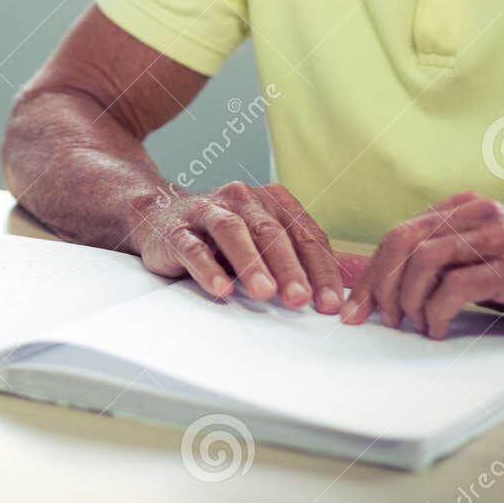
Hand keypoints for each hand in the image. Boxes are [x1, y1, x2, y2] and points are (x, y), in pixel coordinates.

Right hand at [133, 182, 366, 312]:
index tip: (330, 304)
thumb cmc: (222, 237)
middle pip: (271, 232)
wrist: (159, 215)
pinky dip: (207, 268)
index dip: (319, 269)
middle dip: (289, 267)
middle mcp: (242, 199)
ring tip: (265, 292)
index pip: (304, 235)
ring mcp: (207, 211)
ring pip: (233, 232)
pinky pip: (193, 248)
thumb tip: (343, 289)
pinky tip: (221, 289)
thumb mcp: (263, 241)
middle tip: (302, 299)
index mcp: (271, 201)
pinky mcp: (176, 230)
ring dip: (252, 263)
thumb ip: (299, 257)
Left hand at [341, 191, 503, 337]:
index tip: (356, 308)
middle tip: (377, 320)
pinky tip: (438, 328)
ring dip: (408, 299)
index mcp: (464, 208)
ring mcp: (498, 237)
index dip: (372, 272)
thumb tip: (390, 291)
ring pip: (424, 260)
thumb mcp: (485, 255)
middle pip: (403, 242)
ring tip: (414, 325)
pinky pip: (456, 285)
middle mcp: (477, 214)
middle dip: (380, 286)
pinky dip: (436, 311)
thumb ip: (446, 260)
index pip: (399, 234)